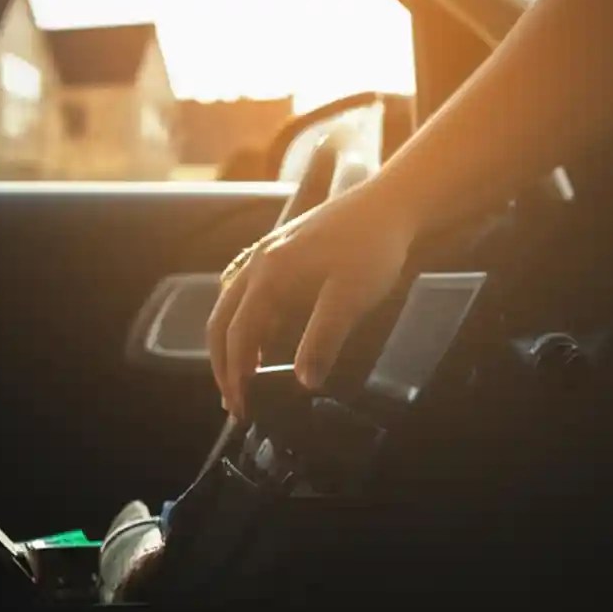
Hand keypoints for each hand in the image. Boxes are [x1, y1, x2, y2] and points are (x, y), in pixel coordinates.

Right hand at [206, 182, 418, 418]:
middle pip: (220, 323)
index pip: (239, 335)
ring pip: (229, 309)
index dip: (236, 376)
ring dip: (229, 347)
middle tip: (234, 403)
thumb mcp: (351, 296)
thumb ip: (323, 338)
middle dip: (222, 366)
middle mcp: (257, 265)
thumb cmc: (374, 246)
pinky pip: (246, 297)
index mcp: (268, 275)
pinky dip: (244, 327)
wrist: (391, 203)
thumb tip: (304, 382)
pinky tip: (261, 345)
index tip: (243, 408)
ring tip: (241, 380)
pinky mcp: (278, 255)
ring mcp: (265, 257)